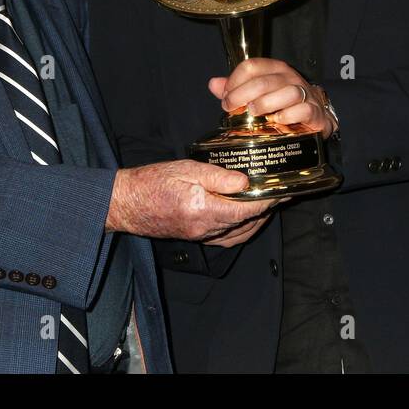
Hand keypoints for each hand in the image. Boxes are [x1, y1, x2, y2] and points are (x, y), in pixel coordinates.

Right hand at [105, 160, 277, 240]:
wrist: (126, 203)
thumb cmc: (152, 182)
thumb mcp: (186, 170)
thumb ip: (217, 176)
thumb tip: (245, 182)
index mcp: (204, 210)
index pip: (246, 210)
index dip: (268, 201)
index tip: (282, 191)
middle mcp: (205, 229)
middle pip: (246, 223)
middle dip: (266, 210)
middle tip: (278, 193)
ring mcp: (200, 236)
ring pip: (239, 233)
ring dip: (256, 221)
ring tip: (266, 203)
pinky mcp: (196, 237)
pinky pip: (226, 238)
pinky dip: (241, 229)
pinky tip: (245, 216)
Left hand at [208, 58, 337, 137]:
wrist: (314, 114)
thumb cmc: (282, 101)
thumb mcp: (259, 91)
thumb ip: (236, 88)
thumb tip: (213, 84)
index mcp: (274, 69)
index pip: (251, 66)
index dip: (234, 81)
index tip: (225, 98)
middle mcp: (289, 78)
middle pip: (264, 81)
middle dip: (242, 95)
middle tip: (231, 108)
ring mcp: (304, 93)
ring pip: (285, 93)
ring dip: (264, 104)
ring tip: (253, 113)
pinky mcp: (313, 111)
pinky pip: (302, 110)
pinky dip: (287, 116)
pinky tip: (276, 121)